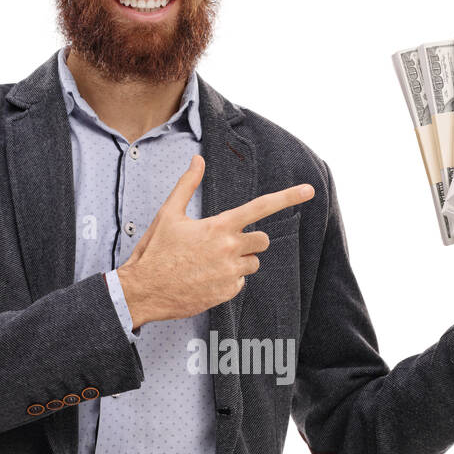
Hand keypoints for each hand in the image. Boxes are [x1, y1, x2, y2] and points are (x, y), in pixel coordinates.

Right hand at [116, 155, 314, 328]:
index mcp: (220, 226)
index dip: (288, 197)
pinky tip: (205, 279)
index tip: (309, 189)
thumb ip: (187, 185)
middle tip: (224, 244)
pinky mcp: (227, 293)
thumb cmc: (155, 251)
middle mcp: (230, 248)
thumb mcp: (169, 214)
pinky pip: (240, 283)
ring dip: (239, 262)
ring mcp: (230, 272)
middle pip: (262, 241)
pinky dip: (228, 281)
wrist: (144, 290)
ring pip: (253, 263)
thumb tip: (197, 160)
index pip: (261, 207)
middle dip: (249, 241)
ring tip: (209, 263)